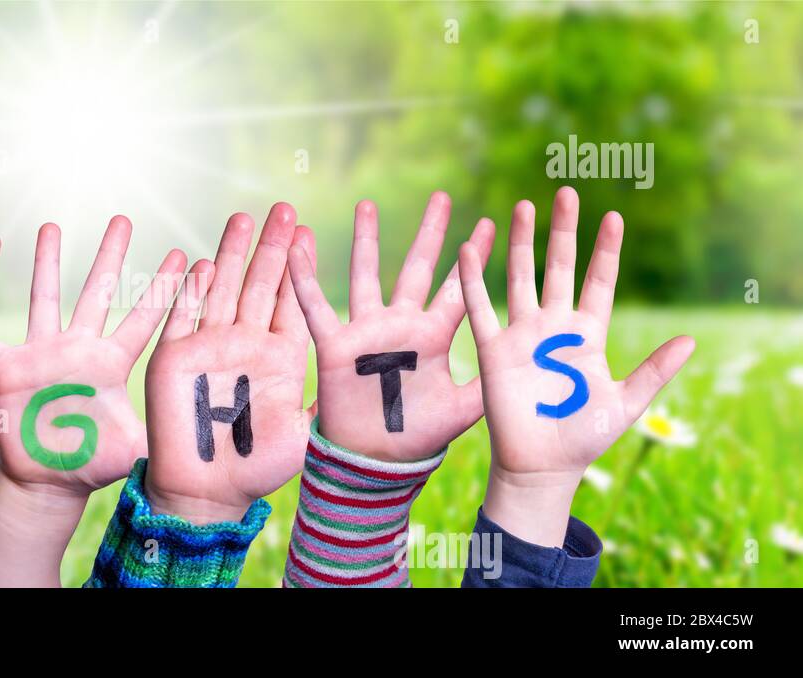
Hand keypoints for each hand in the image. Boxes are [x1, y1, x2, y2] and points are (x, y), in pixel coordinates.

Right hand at [0, 218, 185, 495]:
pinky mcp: (7, 370)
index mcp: (112, 363)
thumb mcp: (127, 451)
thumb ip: (151, 440)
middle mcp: (78, 349)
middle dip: (110, 256)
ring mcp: (42, 355)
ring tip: (50, 225)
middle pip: (97, 293)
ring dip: (46, 263)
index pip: (143, 319)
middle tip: (122, 219)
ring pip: (45, 299)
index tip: (183, 256)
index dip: (164, 291)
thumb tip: (181, 442)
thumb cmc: (91, 463)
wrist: (47, 479)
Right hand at [144, 203, 313, 523]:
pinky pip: (178, 317)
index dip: (297, 267)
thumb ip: (325, 402)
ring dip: (230, 255)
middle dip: (270, 248)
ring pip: (220, 290)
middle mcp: (244, 345)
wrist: (207, 492)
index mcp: (279, 357)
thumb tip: (363, 382)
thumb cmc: (258, 470)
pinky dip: (185, 291)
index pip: (289, 301)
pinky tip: (194, 264)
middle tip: (283, 209)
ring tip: (242, 219)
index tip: (307, 232)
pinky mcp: (174, 359)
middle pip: (257, 285)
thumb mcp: (303, 435)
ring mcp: (209, 348)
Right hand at [286, 193, 493, 462]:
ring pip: (367, 275)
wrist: (373, 462)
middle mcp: (402, 326)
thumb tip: (528, 364)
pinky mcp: (336, 346)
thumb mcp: (463, 410)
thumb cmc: (418, 438)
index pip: (458, 288)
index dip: (473, 258)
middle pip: (417, 269)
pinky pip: (316, 307)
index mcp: (434, 337)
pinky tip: (299, 249)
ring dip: (367, 241)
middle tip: (441, 196)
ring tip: (367, 205)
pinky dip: (304, 280)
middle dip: (430, 233)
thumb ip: (489, 384)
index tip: (492, 223)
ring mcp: (368, 332)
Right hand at [458, 187, 693, 545]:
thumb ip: (655, 371)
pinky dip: (474, 280)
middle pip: (559, 268)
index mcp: (587, 336)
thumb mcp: (626, 403)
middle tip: (566, 193)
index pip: (598, 282)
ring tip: (522, 207)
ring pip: (520, 277)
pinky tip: (470, 249)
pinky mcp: (493, 350)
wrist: (540, 466)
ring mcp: (522, 335)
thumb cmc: (583, 438)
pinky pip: (482, 309)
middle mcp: (554, 327)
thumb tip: (691, 341)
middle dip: (562, 231)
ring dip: (520, 243)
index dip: (605, 251)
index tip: (613, 218)